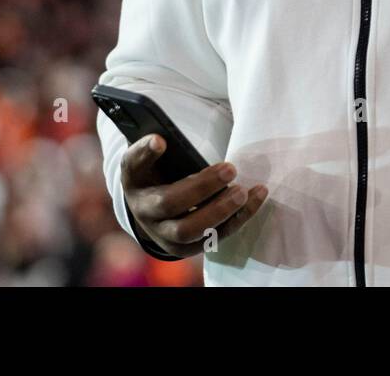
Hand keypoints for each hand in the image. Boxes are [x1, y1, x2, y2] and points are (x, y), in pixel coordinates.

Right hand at [120, 134, 268, 258]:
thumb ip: (150, 149)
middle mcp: (146, 214)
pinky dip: (238, 219)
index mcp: (135, 183)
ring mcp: (166, 236)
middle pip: (169, 205)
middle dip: (201, 188)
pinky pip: (214, 237)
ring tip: (243, 191)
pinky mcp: (187, 249)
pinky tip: (255, 198)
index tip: (161, 140)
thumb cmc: (154, 178)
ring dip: (222, 210)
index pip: (134, 166)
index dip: (145, 153)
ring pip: (192, 230)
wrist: (151, 214)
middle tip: (230, 169)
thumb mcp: (146, 161)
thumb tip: (160, 141)